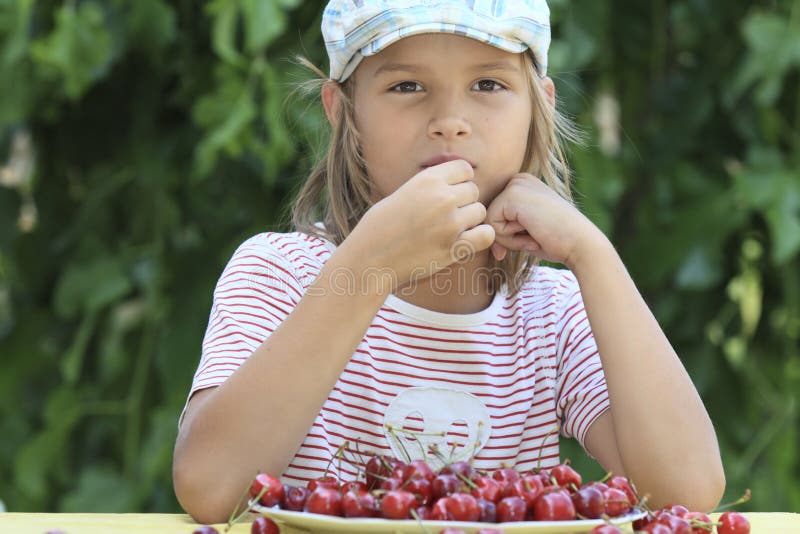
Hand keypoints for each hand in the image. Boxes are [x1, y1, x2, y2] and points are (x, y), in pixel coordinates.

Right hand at [342, 160, 494, 290]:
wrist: (370, 258)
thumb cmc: (380, 227)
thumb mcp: (403, 192)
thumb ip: (429, 186)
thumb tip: (454, 179)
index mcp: (427, 180)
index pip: (464, 169)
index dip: (459, 180)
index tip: (450, 192)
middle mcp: (442, 198)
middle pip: (473, 191)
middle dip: (463, 202)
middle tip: (445, 216)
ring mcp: (450, 224)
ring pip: (480, 212)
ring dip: (469, 220)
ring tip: (450, 229)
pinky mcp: (455, 248)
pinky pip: (486, 235)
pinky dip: (480, 237)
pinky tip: (465, 241)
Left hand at [485, 173, 602, 269]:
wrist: (580, 243)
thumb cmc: (556, 241)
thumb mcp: (524, 229)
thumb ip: (503, 226)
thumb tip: (479, 232)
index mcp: (521, 184)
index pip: (494, 215)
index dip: (506, 235)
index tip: (530, 239)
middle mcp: (518, 179)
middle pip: (488, 217)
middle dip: (507, 237)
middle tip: (535, 236)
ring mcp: (515, 185)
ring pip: (489, 222)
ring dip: (509, 239)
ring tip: (534, 234)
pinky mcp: (512, 195)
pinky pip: (492, 226)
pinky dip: (510, 239)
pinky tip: (532, 234)